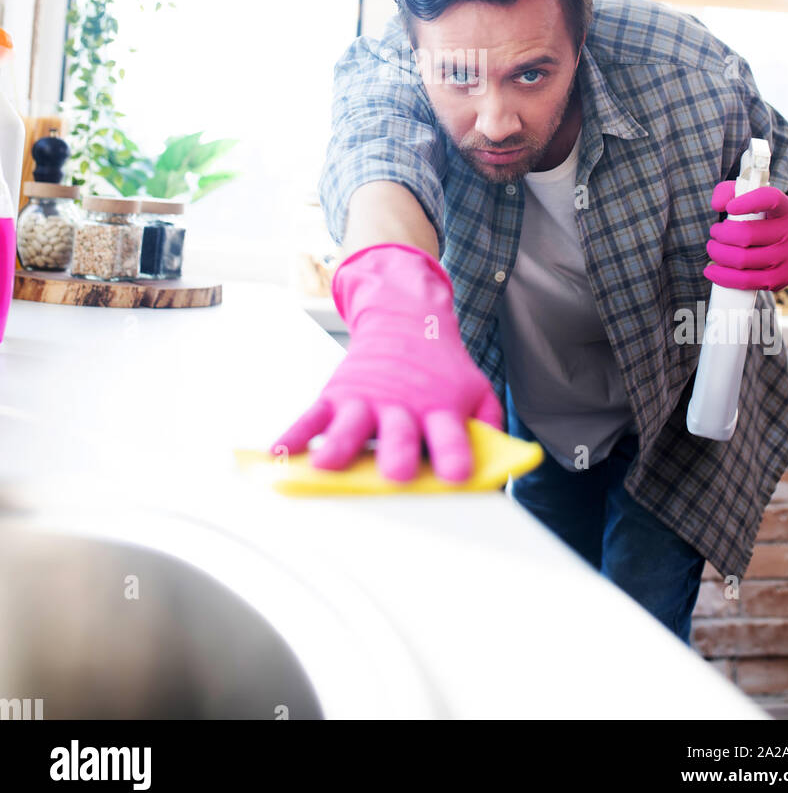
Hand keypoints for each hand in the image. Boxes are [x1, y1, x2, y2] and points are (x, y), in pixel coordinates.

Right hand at [270, 243, 502, 481]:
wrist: (406, 316)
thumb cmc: (440, 367)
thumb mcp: (476, 388)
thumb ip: (489, 423)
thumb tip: (503, 464)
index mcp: (440, 407)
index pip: (452, 435)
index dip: (455, 454)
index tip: (455, 475)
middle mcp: (402, 406)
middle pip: (400, 433)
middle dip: (397, 452)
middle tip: (396, 472)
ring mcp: (366, 400)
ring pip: (351, 426)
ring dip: (340, 445)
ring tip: (327, 463)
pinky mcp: (337, 394)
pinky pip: (312, 417)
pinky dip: (294, 435)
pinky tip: (278, 453)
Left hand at [704, 182, 787, 291]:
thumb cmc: (765, 218)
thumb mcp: (752, 197)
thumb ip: (729, 192)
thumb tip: (717, 205)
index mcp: (785, 208)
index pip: (770, 200)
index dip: (748, 202)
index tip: (730, 208)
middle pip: (746, 235)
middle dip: (721, 234)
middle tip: (715, 232)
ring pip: (742, 259)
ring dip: (718, 254)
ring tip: (713, 248)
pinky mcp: (780, 278)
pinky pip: (746, 281)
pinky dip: (724, 277)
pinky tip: (713, 270)